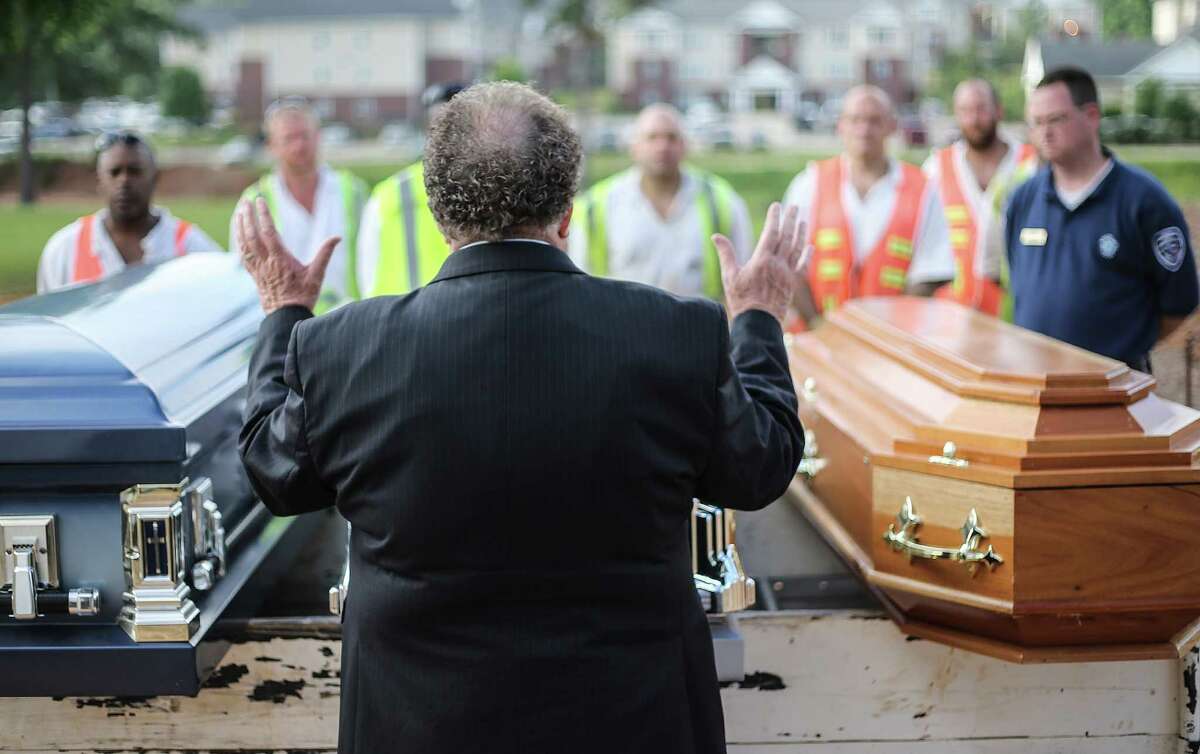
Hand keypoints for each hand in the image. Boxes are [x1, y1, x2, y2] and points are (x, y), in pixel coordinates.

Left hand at [236, 197, 337, 313]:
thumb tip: (337, 237)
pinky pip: (243, 254)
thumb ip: (325, 254)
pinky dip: (240, 241)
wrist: (287, 316)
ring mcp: (258, 269)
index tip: (260, 201)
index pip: (269, 232)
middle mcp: (266, 263)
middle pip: (252, 235)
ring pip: (245, 244)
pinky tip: (239, 233)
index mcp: (280, 260)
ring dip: (240, 227)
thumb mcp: (317, 275)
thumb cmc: (303, 296)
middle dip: (248, 217)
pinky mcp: (254, 274)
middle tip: (246, 201)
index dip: (264, 215)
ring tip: (239, 212)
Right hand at [713, 202, 809, 321]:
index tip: (776, 206)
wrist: (758, 323)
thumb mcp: (729, 276)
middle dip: (790, 220)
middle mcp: (778, 264)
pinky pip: (802, 266)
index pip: (771, 233)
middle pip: (787, 237)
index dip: (774, 218)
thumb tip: (715, 236)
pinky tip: (810, 246)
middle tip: (794, 206)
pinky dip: (807, 255)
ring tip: (801, 220)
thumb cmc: (741, 300)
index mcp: (762, 260)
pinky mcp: (792, 284)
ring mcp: (787, 274)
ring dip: (800, 232)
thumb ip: (725, 254)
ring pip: (797, 248)